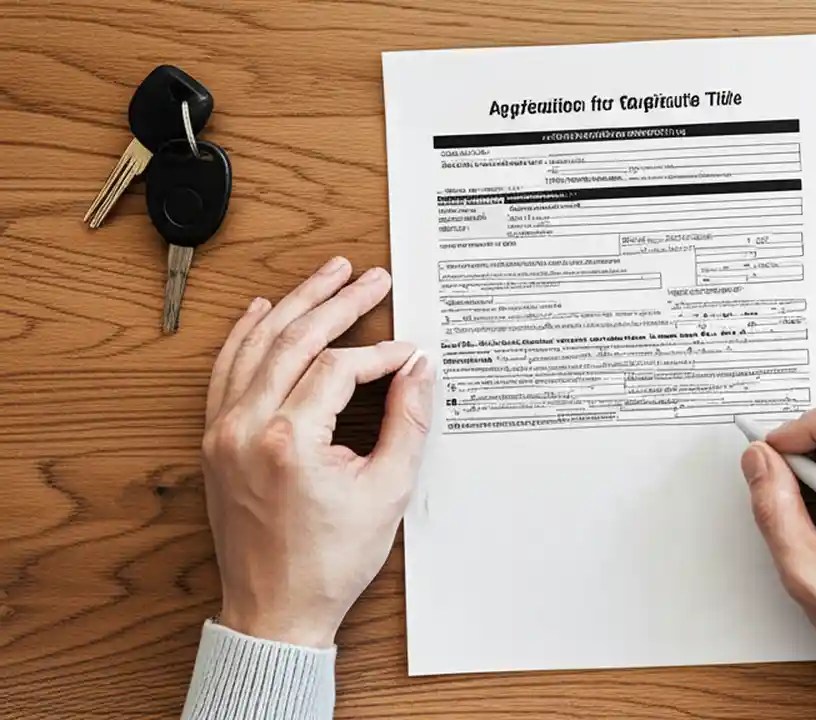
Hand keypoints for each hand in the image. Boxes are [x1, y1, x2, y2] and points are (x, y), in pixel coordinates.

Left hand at [201, 256, 433, 647]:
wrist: (276, 609)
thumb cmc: (328, 563)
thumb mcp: (386, 491)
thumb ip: (407, 422)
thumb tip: (418, 371)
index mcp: (289, 440)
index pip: (339, 367)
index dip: (380, 353)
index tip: (408, 353)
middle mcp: (247, 427)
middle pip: (294, 340)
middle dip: (338, 302)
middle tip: (370, 278)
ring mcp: (224, 432)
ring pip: (257, 346)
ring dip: (294, 305)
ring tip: (327, 276)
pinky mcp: (215, 441)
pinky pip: (226, 371)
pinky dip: (245, 336)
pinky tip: (261, 311)